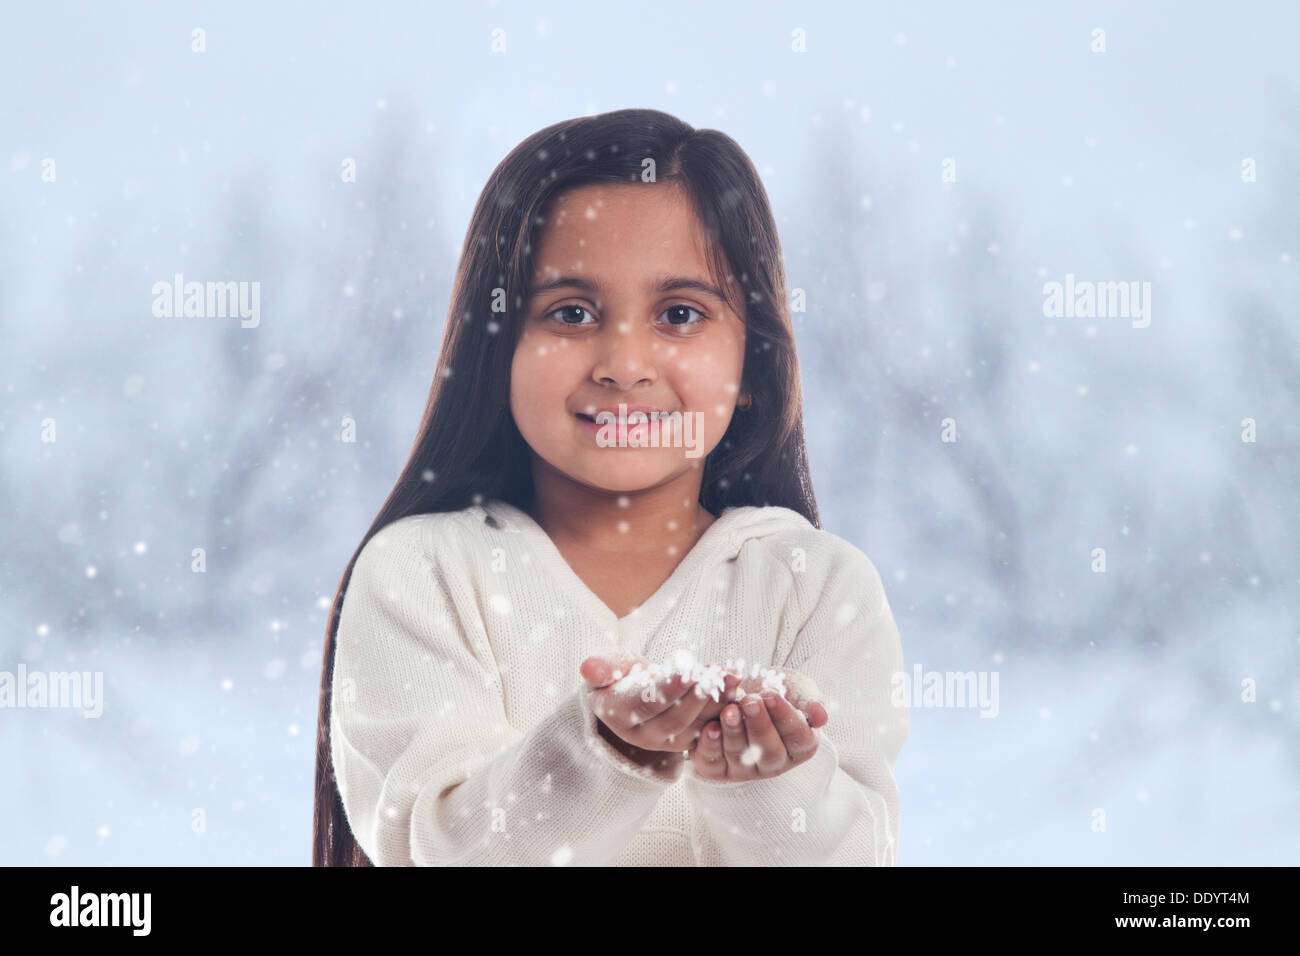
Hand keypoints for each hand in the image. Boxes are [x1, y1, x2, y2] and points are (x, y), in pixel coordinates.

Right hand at [581, 651, 741, 753]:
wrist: (629, 695)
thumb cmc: (618, 674)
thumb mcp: (606, 666)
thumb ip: (601, 666)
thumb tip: (588, 667)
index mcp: (619, 714)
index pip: (647, 704)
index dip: (670, 689)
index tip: (691, 671)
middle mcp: (641, 735)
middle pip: (675, 719)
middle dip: (701, 695)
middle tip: (724, 673)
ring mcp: (664, 742)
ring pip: (694, 726)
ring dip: (717, 703)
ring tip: (735, 678)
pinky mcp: (684, 742)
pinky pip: (705, 729)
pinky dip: (722, 710)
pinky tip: (736, 690)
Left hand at [689, 689, 822, 781]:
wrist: (741, 690)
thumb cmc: (774, 690)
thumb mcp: (796, 689)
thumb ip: (809, 701)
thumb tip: (821, 717)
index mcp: (800, 745)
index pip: (798, 737)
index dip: (785, 717)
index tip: (772, 695)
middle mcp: (774, 762)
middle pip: (770, 753)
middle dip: (759, 726)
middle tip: (750, 702)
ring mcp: (746, 768)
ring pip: (741, 757)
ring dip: (735, 733)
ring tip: (730, 710)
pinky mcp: (718, 768)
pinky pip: (714, 764)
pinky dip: (711, 746)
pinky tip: (711, 727)